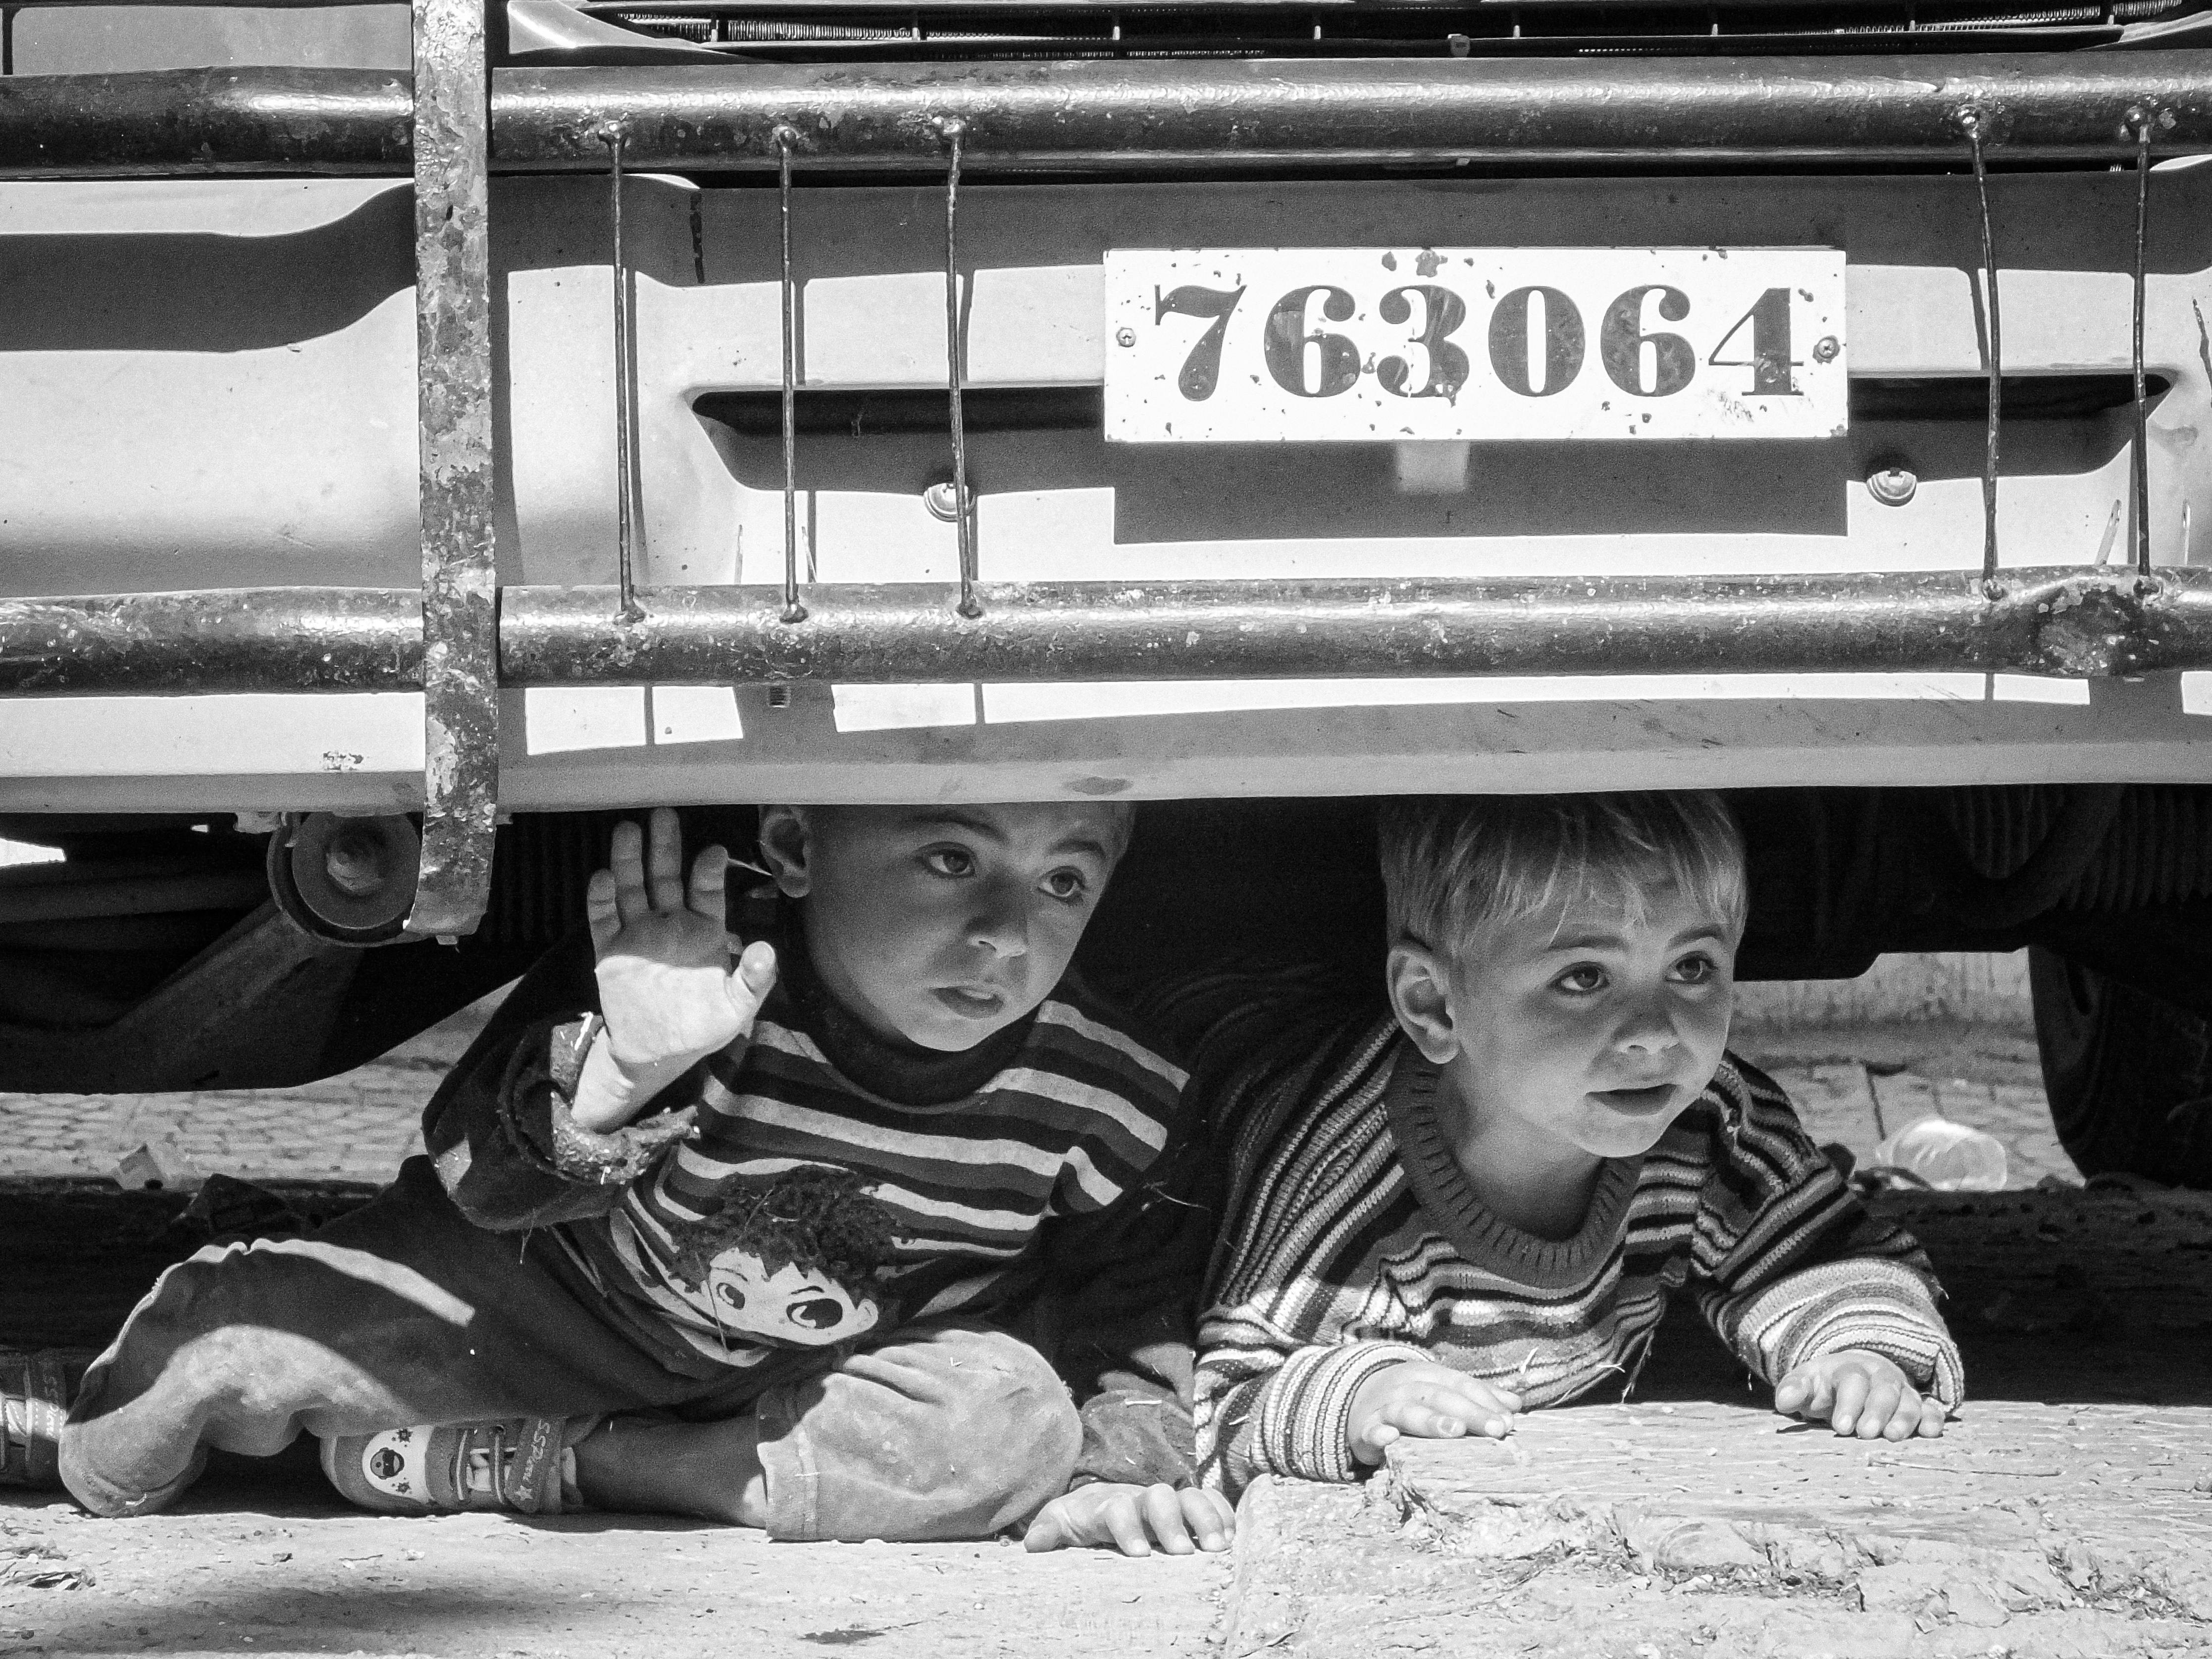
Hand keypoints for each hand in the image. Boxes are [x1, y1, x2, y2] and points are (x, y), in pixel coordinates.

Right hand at [572, 808, 776, 1130]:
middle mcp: (670, 923)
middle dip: (665, 847)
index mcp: (705, 930)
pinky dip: (600, 899)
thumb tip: (766, 950)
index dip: (709, 871)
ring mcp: (638, 934)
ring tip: (628, 829)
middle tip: (664, 814)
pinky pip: (603, 920)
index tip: (713, 850)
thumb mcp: (735, 1008)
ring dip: (629, 861)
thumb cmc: (703, 1027)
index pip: (706, 892)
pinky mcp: (610, 951)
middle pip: (666, 877)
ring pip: (633, 889)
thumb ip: (753, 981)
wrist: (658, 1053)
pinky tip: (602, 876)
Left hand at [1022, 1482, 1234, 1556]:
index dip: (1128, 1526)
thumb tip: (1034, 1543)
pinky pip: (1211, 1500)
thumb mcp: (1059, 1524)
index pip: (1118, 1508)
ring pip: (1191, 1496)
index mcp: (1107, 1505)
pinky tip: (1232, 1537)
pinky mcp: (1188, 1506)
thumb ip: (1047, 1531)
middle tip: (1182, 1553)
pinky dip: (1224, 1513)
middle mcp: (1140, 1498)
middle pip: (1160, 1497)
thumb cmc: (1079, 1521)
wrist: (1099, 1501)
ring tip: (1218, 1548)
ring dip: (1205, 1518)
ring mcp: (1167, 1500)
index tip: (1139, 1554)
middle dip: (1172, 1522)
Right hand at [1347, 1361, 1520, 1465]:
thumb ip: (1478, 1397)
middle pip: (1441, 1397)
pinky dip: (1379, 1434)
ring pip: (1408, 1412)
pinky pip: (1371, 1431)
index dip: (1485, 1401)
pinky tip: (1389, 1438)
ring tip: (1455, 1430)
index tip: (1509, 1421)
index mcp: (1429, 1375)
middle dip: (1470, 1413)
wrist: (1357, 1400)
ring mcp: (1384, 1407)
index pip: (1461, 1385)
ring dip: (1431, 1421)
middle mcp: (1407, 1387)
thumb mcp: (1443, 1391)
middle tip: (1496, 1429)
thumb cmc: (1412, 1399)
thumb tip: (1516, 1404)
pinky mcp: (1364, 1429)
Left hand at [1773, 1349, 1946, 1440]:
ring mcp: (1901, 1391)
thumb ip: (1793, 1390)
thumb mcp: (1805, 1384)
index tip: (1841, 1427)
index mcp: (1848, 1369)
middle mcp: (1879, 1377)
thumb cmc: (1824, 1387)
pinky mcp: (1918, 1406)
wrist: (1850, 1377)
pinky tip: (1932, 1432)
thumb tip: (1783, 1401)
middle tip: (1867, 1433)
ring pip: (1909, 1400)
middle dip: (1876, 1410)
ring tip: (1894, 1437)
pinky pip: (1930, 1409)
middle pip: (1883, 1389)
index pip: (1852, 1380)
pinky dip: (1933, 1419)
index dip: (1848, 1402)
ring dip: (1905, 1418)